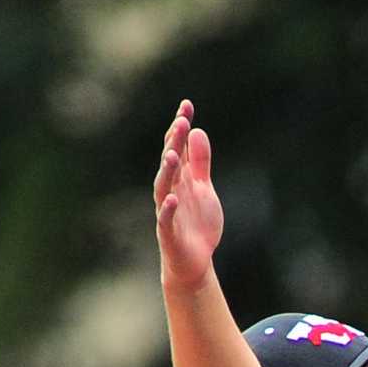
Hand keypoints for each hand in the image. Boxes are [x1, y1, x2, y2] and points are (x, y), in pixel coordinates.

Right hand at [153, 100, 223, 291]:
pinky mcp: (169, 233)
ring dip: (167, 171)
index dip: (181, 127)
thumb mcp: (203, 188)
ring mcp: (168, 211)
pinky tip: (173, 198)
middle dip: (174, 143)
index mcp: (180, 179)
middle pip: (170, 163)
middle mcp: (171, 190)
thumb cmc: (197, 224)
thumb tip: (197, 131)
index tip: (187, 105)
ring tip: (173, 155)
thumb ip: (200, 162)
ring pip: (163, 187)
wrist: (194, 261)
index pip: (177, 147)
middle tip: (181, 122)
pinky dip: (168, 209)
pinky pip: (166, 219)